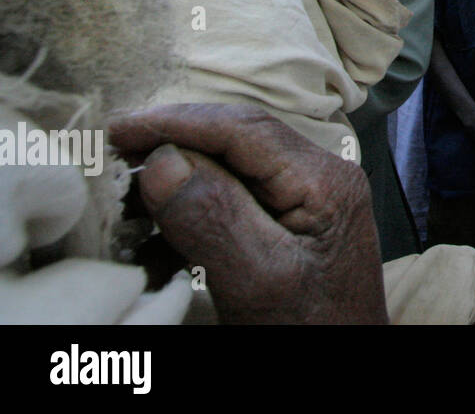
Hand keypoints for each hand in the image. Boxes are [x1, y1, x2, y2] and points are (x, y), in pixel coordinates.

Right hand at [108, 104, 387, 323]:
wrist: (344, 369)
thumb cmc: (309, 332)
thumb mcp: (258, 280)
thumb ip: (213, 218)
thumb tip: (163, 161)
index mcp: (324, 181)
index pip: (243, 128)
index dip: (176, 122)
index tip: (118, 130)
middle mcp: (323, 177)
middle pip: (238, 139)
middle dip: (175, 141)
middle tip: (114, 152)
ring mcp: (310, 198)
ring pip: (234, 163)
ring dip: (180, 170)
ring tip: (129, 188)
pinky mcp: (294, 222)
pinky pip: (239, 193)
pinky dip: (195, 200)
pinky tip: (159, 218)